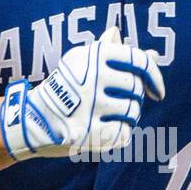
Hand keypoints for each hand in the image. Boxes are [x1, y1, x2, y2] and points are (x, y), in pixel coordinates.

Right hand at [0, 26, 164, 160]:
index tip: (157, 91)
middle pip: (136, 89)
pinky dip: (119, 135)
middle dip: (134, 100)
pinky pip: (123, 133)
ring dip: (128, 117)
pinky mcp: (88, 131)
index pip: (139, 60)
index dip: (155, 76)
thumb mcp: (85, 62)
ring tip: (110, 117)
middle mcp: (92, 77)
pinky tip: (104, 131)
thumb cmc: (67, 87)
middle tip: (119, 105)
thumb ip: (118, 56)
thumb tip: (153, 55)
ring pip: (132, 112)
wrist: (33, 118)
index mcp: (94, 55)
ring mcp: (90, 105)